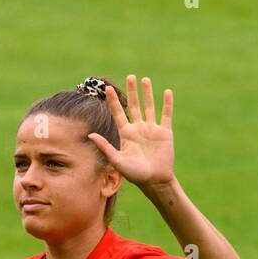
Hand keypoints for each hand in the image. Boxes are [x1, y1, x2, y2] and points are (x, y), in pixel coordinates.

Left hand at [87, 74, 174, 189]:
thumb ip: (105, 147)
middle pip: (134, 106)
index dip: (113, 101)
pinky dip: (167, 104)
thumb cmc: (135, 174)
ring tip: (145, 79)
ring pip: (149, 107)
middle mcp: (139, 129)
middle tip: (130, 77)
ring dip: (147, 93)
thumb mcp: (117, 160)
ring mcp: (152, 130)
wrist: (154, 181)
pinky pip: (166, 115)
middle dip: (132, 92)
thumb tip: (90, 135)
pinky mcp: (165, 133)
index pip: (118, 113)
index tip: (108, 88)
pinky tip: (167, 92)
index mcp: (126, 134)